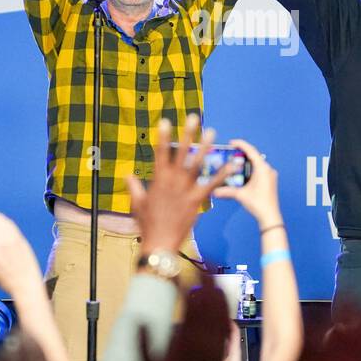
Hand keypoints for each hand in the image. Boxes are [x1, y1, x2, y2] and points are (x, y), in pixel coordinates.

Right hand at [126, 116, 232, 255]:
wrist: (160, 242)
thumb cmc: (147, 223)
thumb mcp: (137, 203)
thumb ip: (134, 186)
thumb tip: (127, 175)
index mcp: (158, 179)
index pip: (160, 152)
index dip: (163, 136)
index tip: (166, 121)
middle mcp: (173, 180)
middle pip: (181, 152)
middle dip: (188, 133)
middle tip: (194, 117)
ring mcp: (185, 189)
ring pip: (197, 163)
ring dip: (205, 147)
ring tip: (212, 132)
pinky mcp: (196, 199)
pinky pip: (212, 184)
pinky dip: (222, 174)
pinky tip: (232, 164)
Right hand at [211, 138, 280, 228]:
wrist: (270, 216)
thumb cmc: (258, 204)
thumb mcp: (240, 195)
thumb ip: (226, 191)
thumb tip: (213, 190)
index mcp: (262, 168)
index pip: (251, 151)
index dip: (241, 145)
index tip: (232, 142)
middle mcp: (268, 169)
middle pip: (254, 157)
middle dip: (242, 154)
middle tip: (231, 154)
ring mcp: (270, 175)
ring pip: (256, 164)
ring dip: (246, 163)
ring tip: (235, 164)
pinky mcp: (270, 181)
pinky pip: (259, 171)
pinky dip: (250, 170)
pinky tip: (242, 174)